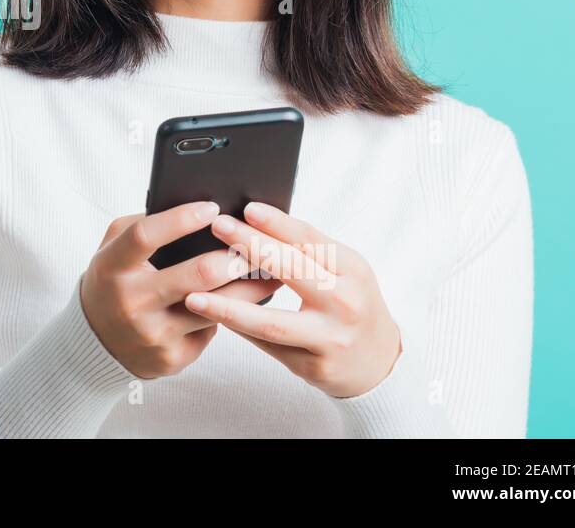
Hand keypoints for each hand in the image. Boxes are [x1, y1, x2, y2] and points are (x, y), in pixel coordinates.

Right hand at [81, 201, 283, 379]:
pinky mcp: (171, 358)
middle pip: (197, 275)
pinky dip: (229, 317)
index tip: (213, 207)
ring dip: (252, 290)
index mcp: (113, 267)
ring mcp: (153, 334)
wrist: (97, 342)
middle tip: (260, 244)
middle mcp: (131, 302)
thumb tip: (196, 211)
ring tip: (274, 273)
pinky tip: (246, 307)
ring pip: (217, 308)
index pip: (146, 236)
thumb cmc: (115, 281)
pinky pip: (210, 332)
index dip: (181, 219)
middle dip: (236, 257)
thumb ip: (144, 225)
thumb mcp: (113, 248)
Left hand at [182, 202, 402, 398]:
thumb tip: (252, 220)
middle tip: (218, 228)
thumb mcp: (343, 271)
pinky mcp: (313, 367)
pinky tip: (212, 317)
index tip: (247, 207)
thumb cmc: (350, 304)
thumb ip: (306, 251)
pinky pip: (267, 345)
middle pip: (292, 271)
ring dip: (229, 306)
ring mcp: (330, 339)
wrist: (379, 363)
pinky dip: (238, 329)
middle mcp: (345, 303)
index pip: (311, 240)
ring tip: (195, 295)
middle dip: (251, 247)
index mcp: (353, 270)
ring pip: (272, 321)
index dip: (278, 223)